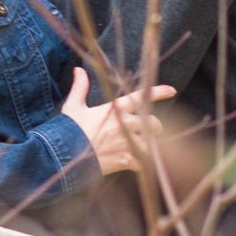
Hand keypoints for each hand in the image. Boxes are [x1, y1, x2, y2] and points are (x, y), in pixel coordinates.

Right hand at [57, 67, 174, 174]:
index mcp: (115, 108)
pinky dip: (139, 164)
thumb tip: (78, 70)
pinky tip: (133, 165)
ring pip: (150, 143)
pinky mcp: (125, 160)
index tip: (172, 90)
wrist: (63, 154)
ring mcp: (127, 142)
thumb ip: (80, 88)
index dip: (158, 92)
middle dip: (156, 127)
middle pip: (153, 123)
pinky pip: (141, 162)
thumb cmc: (68, 129)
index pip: (140, 97)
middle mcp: (124, 124)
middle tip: (155, 131)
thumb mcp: (73, 106)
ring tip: (145, 150)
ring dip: (148, 146)